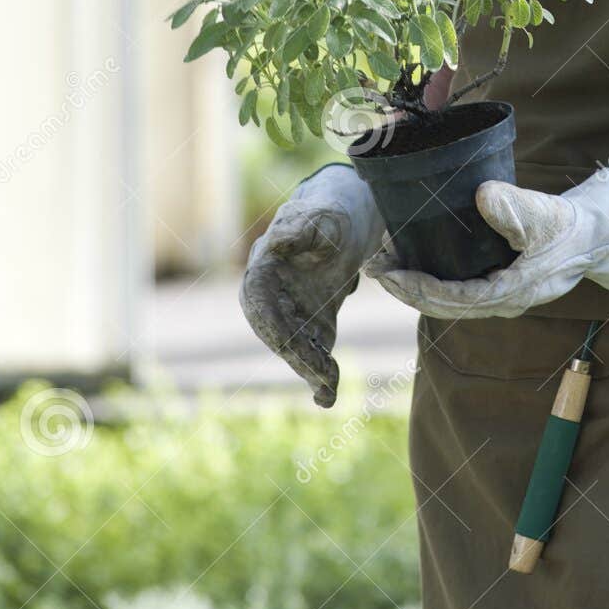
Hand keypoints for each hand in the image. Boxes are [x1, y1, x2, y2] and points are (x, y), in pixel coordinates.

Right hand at [240, 163, 385, 406]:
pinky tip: (328, 397)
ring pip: (294, 348)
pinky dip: (319, 374)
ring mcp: (291, 312)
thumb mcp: (321, 215)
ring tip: (328, 389)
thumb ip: (300, 227)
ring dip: (309, 370)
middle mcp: (271, 295)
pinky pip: (312, 352)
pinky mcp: (312, 324)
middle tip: (321, 374)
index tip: (292, 345)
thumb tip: (278, 240)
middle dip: (296, 355)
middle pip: (275, 332)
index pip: (259, 302)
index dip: (274, 326)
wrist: (350, 218)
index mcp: (264, 267)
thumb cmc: (331, 212)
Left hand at [364, 165, 608, 319]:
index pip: (455, 300)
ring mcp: (499, 293)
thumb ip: (516, 207)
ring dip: (414, 283)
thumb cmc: (573, 226)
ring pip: (447, 297)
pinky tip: (414, 256)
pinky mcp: (497, 280)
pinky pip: (456, 286)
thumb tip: (481, 195)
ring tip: (384, 261)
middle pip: (443, 305)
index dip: (419, 289)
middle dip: (406, 288)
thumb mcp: (548, 214)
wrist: (598, 234)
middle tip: (374, 266)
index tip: (389, 273)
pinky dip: (431, 275)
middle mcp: (501, 300)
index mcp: (512, 292)